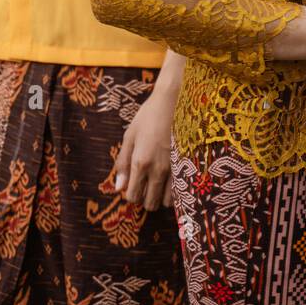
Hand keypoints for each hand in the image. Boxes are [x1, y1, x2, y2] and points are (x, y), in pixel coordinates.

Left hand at [114, 87, 178, 210]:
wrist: (174, 101)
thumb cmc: (149, 116)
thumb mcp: (130, 136)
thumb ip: (122, 163)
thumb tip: (118, 187)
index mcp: (141, 163)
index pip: (133, 196)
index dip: (130, 194)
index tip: (133, 184)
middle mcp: (158, 171)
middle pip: (149, 203)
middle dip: (145, 198)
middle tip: (145, 184)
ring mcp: (175, 169)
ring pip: (166, 201)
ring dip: (160, 196)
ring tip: (158, 181)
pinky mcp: (187, 166)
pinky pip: (180, 192)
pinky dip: (174, 191)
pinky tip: (170, 179)